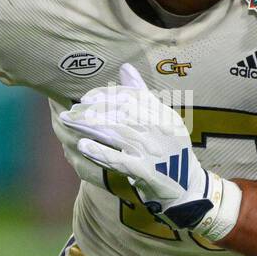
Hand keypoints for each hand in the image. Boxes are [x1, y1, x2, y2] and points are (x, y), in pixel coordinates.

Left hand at [58, 62, 240, 237]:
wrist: (186, 187)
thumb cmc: (169, 150)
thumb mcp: (162, 119)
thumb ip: (142, 95)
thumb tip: (125, 68)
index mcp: (163, 115)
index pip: (131, 97)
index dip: (105, 96)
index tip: (86, 99)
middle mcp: (159, 130)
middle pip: (120, 114)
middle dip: (92, 110)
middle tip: (71, 112)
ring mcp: (153, 151)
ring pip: (116, 134)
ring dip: (89, 127)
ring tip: (70, 122)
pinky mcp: (146, 172)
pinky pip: (120, 160)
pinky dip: (100, 152)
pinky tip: (82, 146)